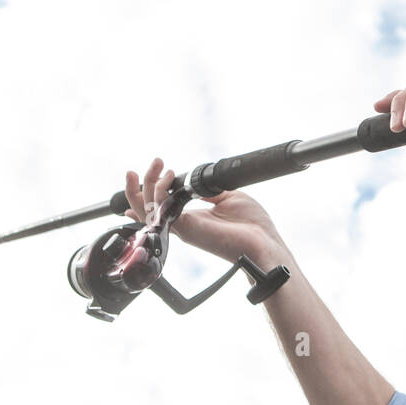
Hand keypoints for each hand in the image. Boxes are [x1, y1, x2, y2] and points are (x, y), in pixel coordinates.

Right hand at [124, 157, 285, 266]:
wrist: (265, 242)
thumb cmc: (252, 225)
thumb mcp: (227, 197)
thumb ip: (207, 191)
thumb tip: (195, 182)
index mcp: (191, 218)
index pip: (157, 210)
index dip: (142, 197)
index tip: (140, 177)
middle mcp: (182, 225)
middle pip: (145, 209)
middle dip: (141, 184)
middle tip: (156, 162)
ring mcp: (182, 228)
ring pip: (146, 210)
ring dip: (148, 184)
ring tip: (159, 166)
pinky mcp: (186, 229)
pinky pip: (161, 211)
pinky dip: (159, 192)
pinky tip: (168, 178)